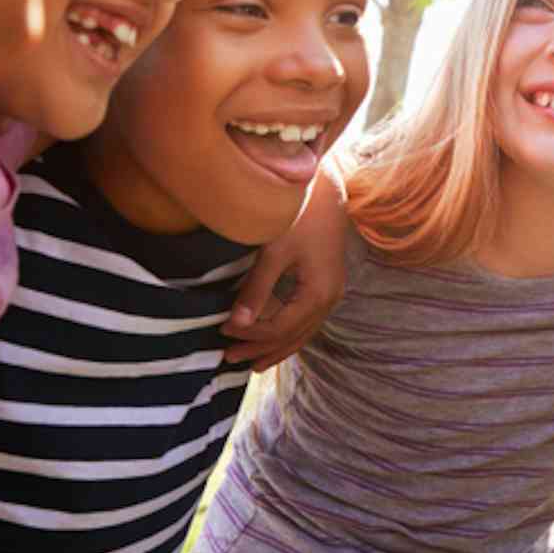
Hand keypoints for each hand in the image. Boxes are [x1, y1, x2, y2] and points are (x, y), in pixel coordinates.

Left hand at [224, 163, 351, 369]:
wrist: (328, 190)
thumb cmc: (300, 216)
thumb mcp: (274, 252)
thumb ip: (257, 289)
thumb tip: (236, 324)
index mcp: (317, 294)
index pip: (278, 327)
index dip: (249, 334)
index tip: (221, 331)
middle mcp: (329, 300)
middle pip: (292, 336)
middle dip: (261, 349)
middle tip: (228, 358)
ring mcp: (331, 294)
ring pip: (302, 333)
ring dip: (276, 347)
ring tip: (251, 362)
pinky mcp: (327, 286)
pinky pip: (307, 321)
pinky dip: (288, 334)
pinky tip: (274, 340)